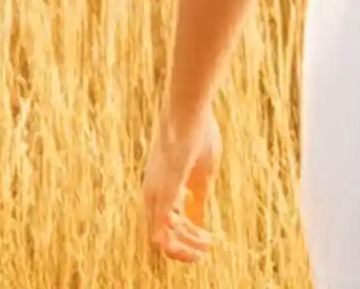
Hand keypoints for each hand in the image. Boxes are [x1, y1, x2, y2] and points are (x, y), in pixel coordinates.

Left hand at [142, 106, 221, 261]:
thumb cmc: (198, 136)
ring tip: (209, 244)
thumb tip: (198, 220)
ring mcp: (155, 194)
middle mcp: (151, 194)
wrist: (190, 110)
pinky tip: (203, 239)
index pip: (164, 227)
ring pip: (162, 239)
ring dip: (186, 248)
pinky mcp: (164, 191)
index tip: (207, 241)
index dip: (184, 240)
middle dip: (184, 250)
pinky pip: (163, 230)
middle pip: (160, 239)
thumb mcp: (201, 175)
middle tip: (208, 248)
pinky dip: (182, 241)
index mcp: (158, 189)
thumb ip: (197, 199)